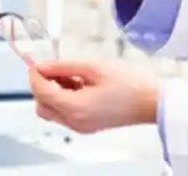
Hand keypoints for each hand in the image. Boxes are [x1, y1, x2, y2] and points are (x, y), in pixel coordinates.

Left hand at [28, 59, 158, 133]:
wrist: (152, 101)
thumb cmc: (130, 84)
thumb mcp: (93, 67)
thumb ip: (63, 66)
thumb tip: (42, 65)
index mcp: (75, 108)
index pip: (41, 92)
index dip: (35, 75)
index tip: (36, 62)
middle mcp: (75, 122)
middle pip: (41, 105)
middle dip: (41, 85)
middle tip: (52, 67)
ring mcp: (81, 127)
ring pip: (51, 111)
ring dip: (52, 92)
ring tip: (71, 74)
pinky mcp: (87, 126)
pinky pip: (65, 113)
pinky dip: (63, 98)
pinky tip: (77, 83)